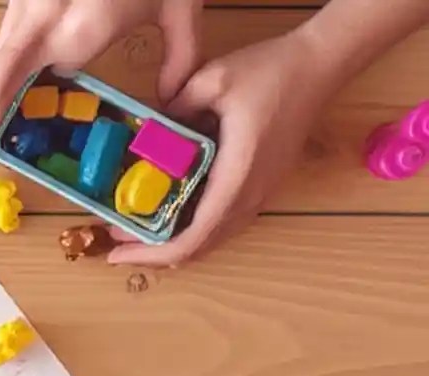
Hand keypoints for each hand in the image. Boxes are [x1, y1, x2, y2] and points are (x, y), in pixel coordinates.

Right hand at [0, 0, 201, 164]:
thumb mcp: (179, 3)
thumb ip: (181, 56)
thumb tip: (172, 100)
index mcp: (79, 23)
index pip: (27, 81)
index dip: (2, 116)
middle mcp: (42, 12)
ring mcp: (28, 0)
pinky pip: (9, 35)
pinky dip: (7, 67)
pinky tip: (16, 91)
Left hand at [109, 30, 334, 265]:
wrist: (319, 67)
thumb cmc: (270, 71)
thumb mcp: (212, 80)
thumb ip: (175, 109)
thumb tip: (147, 133)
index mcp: (236, 177)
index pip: (193, 236)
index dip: (152, 253)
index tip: (116, 252)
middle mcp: (249, 196)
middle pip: (199, 247)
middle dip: (153, 252)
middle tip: (113, 241)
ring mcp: (258, 194)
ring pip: (211, 239)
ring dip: (172, 242)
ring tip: (133, 232)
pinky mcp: (258, 187)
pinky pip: (221, 223)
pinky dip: (190, 230)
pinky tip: (166, 217)